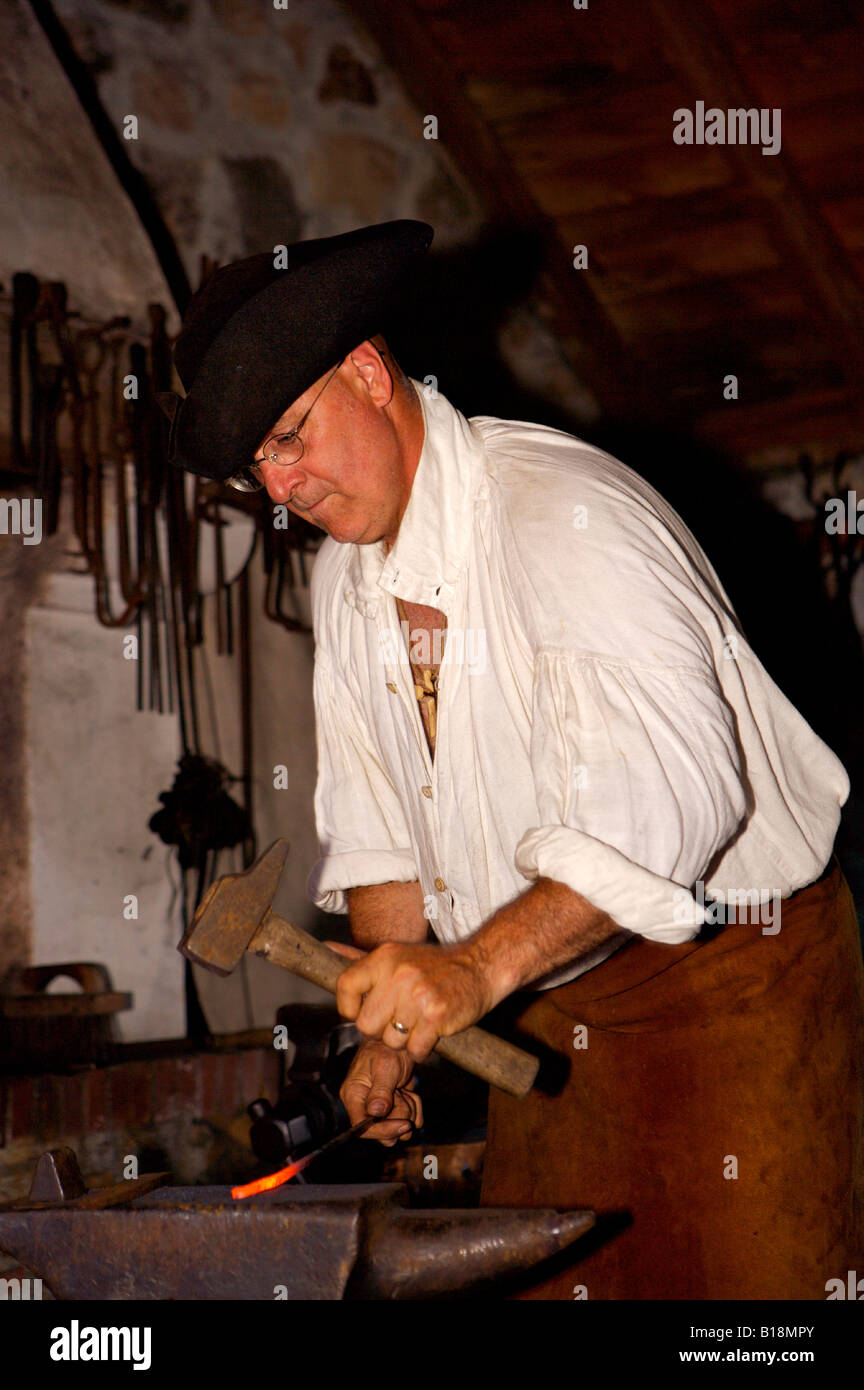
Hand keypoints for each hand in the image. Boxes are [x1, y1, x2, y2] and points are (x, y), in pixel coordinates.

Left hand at [325, 939, 492, 1060]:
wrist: (481, 966)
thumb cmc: (436, 966)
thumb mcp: (396, 955)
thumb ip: (359, 958)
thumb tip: (325, 948)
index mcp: (384, 957)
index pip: (345, 987)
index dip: (349, 1008)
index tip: (362, 1011)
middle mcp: (398, 974)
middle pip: (366, 1025)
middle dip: (381, 1029)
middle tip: (400, 1018)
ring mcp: (417, 996)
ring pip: (390, 1041)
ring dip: (404, 1039)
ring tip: (419, 1021)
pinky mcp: (436, 1017)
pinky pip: (415, 1050)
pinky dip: (423, 1047)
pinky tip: (432, 1030)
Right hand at [340, 1038, 422, 1146]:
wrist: (398, 1039)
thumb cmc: (386, 1048)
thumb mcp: (384, 1068)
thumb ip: (380, 1092)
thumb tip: (376, 1112)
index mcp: (353, 1096)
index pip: (362, 1127)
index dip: (383, 1131)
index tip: (403, 1125)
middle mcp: (363, 1105)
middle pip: (382, 1131)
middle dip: (399, 1117)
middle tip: (402, 1095)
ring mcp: (378, 1107)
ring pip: (397, 1127)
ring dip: (408, 1110)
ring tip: (405, 1090)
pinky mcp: (392, 1107)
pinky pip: (407, 1120)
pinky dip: (414, 1108)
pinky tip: (410, 1093)